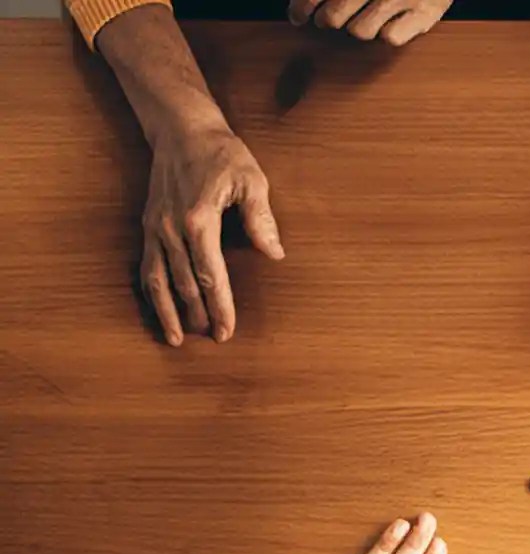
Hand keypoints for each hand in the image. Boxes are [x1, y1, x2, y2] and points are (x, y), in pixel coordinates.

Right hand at [142, 127, 282, 345]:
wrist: (183, 130)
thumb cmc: (222, 154)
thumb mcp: (252, 180)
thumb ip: (260, 218)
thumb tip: (274, 253)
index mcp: (199, 221)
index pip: (211, 276)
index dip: (220, 307)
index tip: (227, 331)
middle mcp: (171, 229)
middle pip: (185, 284)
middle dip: (200, 315)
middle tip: (214, 340)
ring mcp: (156, 229)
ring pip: (159, 281)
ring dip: (168, 312)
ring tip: (178, 339)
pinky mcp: (149, 226)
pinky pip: (147, 266)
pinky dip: (152, 292)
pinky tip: (160, 310)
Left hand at [289, 0, 451, 45]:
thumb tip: (300, 4)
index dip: (301, 7)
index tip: (298, 16)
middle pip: (334, 16)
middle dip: (326, 21)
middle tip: (327, 20)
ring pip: (360, 31)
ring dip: (357, 28)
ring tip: (362, 20)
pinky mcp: (424, 14)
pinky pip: (391, 38)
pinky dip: (387, 33)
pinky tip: (389, 23)